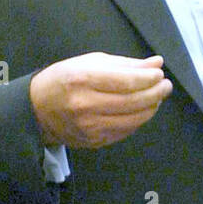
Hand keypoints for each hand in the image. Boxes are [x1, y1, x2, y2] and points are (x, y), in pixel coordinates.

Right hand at [29, 53, 171, 148]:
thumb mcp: (89, 62)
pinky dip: (138, 119)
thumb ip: (124, 64)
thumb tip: (155, 63)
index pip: (126, 81)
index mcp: (83, 79)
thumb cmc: (64, 79)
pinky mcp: (94, 141)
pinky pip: (125, 131)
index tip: (159, 74)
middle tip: (165, 86)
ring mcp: (90, 126)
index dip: (148, 78)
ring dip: (151, 107)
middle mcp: (85, 104)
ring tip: (156, 97)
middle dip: (155, 93)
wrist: (37, 110)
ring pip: (133, 119)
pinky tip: (141, 110)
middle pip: (133, 102)